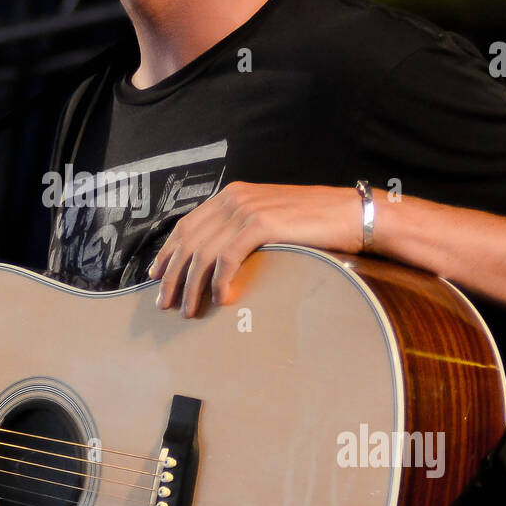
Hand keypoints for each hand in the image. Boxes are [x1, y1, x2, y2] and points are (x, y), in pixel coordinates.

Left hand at [147, 182, 361, 316]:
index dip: (167, 252)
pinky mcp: (261, 225)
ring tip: (188, 309)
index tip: (155, 275)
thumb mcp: (269, 220)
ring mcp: (247, 210)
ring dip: (191, 286)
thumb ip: (242, 231)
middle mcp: (233, 199)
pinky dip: (219, 281)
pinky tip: (219, 299)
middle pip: (188, 241)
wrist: (351, 214)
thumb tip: (218, 259)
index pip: (186, 225)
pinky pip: (228, 258)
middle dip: (172, 275)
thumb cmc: (314, 222)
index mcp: (231, 195)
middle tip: (164, 303)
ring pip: (203, 253)